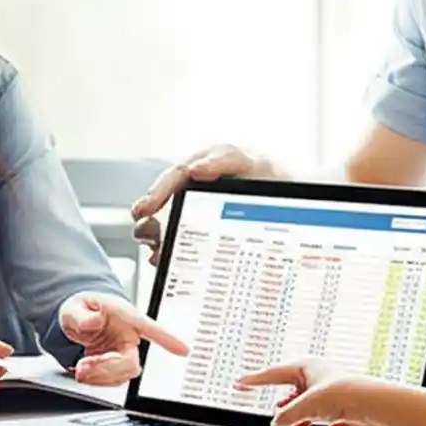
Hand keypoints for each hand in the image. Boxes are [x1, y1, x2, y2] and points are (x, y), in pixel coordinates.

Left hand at [60, 292, 189, 384]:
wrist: (79, 319)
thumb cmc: (84, 309)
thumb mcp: (76, 307)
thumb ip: (82, 315)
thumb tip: (92, 322)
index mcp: (126, 318)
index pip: (151, 328)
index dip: (168, 340)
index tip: (184, 350)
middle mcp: (130, 338)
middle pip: (131, 362)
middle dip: (108, 369)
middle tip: (84, 367)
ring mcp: (124, 354)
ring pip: (123, 375)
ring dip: (100, 377)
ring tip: (81, 369)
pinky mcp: (115, 367)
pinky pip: (113, 380)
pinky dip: (96, 380)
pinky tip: (85, 372)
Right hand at [131, 145, 283, 264]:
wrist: (281, 197)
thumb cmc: (258, 173)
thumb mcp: (242, 161)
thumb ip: (220, 161)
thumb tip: (195, 170)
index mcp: (193, 174)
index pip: (168, 182)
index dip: (154, 195)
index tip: (145, 209)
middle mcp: (185, 198)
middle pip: (157, 212)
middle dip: (148, 225)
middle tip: (148, 235)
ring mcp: (190, 221)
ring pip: (164, 234)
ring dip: (158, 244)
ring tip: (160, 254)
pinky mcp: (199, 242)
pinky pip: (179, 252)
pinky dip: (172, 259)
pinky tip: (171, 264)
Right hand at [236, 360, 391, 425]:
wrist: (376, 406)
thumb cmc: (345, 393)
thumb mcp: (305, 406)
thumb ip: (286, 417)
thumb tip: (276, 425)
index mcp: (306, 368)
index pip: (273, 375)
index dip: (254, 380)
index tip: (239, 383)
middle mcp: (319, 380)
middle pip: (292, 400)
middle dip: (283, 418)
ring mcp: (333, 397)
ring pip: (309, 415)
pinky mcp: (346, 412)